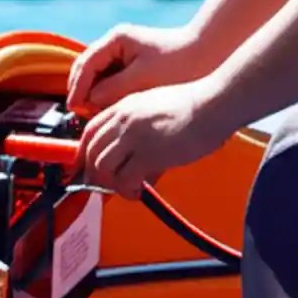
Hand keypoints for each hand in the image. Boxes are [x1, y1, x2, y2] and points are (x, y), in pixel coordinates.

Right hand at [67, 24, 215, 115]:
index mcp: (116, 39)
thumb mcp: (142, 78)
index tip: (73, 108)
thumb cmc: (178, 64)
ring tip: (97, 116)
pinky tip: (111, 112)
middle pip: (86, 70)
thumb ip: (112, 89)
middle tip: (82, 115)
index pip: (86, 64)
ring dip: (94, 96)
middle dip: (83, 92)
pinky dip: (106, 96)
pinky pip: (109, 83)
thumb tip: (89, 101)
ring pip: (96, 78)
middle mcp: (114, 44)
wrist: (207, 55)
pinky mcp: (129, 67)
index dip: (77, 87)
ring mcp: (121, 55)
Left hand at [77, 82, 229, 198]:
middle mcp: (124, 120)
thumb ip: (137, 127)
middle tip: (107, 185)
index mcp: (124, 106)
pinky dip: (127, 190)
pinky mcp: (148, 154)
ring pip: (103, 167)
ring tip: (127, 189)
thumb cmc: (193, 107)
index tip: (87, 166)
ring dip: (112, 184)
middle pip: (92, 152)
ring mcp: (134, 137)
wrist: (213, 105)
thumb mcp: (154, 107)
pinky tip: (138, 192)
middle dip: (95, 174)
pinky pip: (125, 179)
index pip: (90, 131)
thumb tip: (131, 156)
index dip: (84, 153)